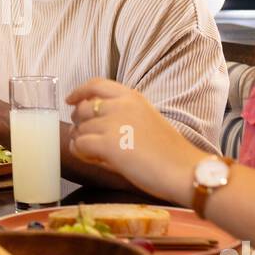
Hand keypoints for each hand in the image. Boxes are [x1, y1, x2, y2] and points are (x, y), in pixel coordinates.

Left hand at [65, 78, 202, 203]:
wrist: (184, 170)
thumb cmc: (170, 152)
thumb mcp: (146, 122)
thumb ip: (121, 118)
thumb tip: (93, 127)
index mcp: (133, 97)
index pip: (96, 84)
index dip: (79, 92)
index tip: (70, 100)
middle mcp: (121, 105)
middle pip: (83, 108)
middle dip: (79, 123)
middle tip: (85, 138)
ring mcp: (113, 123)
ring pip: (79, 128)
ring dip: (81, 140)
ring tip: (93, 153)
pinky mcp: (108, 144)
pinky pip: (79, 145)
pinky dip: (80, 153)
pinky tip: (91, 159)